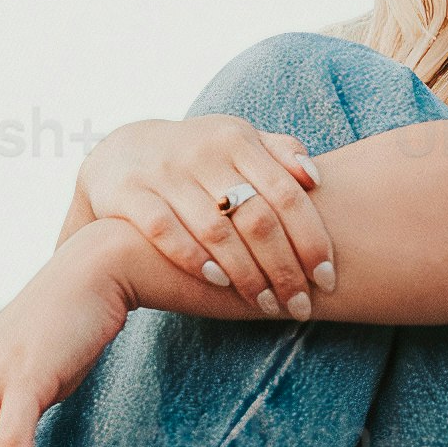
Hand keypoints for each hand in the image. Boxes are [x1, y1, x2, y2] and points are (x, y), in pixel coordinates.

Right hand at [77, 113, 332, 319]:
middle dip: (284, 269)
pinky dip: (193, 259)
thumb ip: (280, 153)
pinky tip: (218, 283)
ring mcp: (165, 173)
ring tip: (266, 305)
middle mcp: (203, 152)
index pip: (287, 194)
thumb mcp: (237, 143)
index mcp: (237, 140)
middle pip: (256, 218)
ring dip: (246, 274)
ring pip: (216, 230)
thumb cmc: (198, 157)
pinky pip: (165, 231)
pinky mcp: (130, 193)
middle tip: (300, 306)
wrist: (120, 151)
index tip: (327, 279)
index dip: (311, 240)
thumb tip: (316, 177)